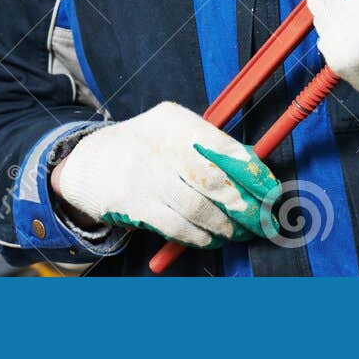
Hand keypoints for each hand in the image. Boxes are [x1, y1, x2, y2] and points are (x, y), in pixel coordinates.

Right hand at [50, 102, 280, 248]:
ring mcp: (144, 175)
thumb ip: (209, 146)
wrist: (87, 163)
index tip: (271, 190)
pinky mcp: (133, 204)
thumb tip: (255, 169)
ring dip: (225, 225)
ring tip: (238, 232)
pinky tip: (211, 238)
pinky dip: (200, 236)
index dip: (251, 172)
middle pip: (214, 179)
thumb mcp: (171, 132)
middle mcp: (159, 144)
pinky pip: (177, 226)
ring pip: (198, 207)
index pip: (222, 146)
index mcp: (175, 121)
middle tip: (263, 220)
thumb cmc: (143, 148)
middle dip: (245, 205)